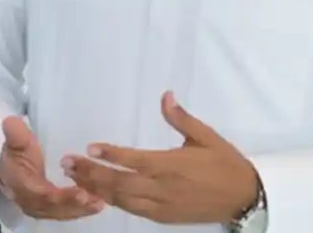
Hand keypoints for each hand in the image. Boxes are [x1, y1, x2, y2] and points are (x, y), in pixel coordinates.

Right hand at [0, 116, 105, 220]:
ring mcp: (39, 208)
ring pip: (61, 212)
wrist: (5, 167)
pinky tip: (97, 204)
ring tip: (101, 203)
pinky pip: (65, 211)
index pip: (42, 195)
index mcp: (21, 186)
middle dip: (75, 206)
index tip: (81, 192)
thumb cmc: (15, 152)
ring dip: (81, 209)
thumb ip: (16, 134)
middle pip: (54, 208)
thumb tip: (11, 122)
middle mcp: (30, 202)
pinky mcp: (48, 209)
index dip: (61, 196)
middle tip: (96, 200)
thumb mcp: (15, 141)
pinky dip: (80, 209)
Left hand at [61, 92, 259, 224]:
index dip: (110, 154)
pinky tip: (99, 193)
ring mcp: (161, 205)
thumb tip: (165, 95)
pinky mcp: (163, 217)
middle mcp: (162, 187)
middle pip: (119, 182)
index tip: (90, 147)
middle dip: (91, 172)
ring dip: (96, 188)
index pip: (134, 160)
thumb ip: (181, 119)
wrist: (244, 198)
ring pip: (122, 199)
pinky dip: (114, 202)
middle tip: (67, 163)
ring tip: (74, 176)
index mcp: (171, 165)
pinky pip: (134, 210)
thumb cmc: (225, 163)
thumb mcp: (206, 137)